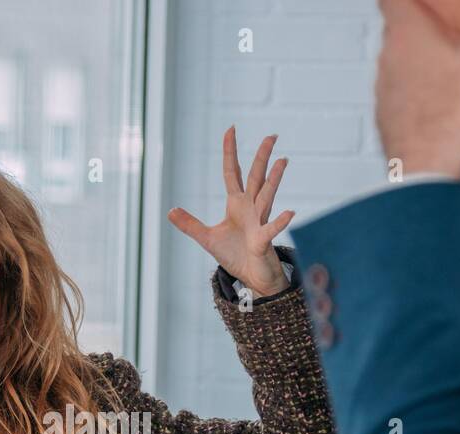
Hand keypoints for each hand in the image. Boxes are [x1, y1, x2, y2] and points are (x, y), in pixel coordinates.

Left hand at [168, 126, 292, 297]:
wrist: (252, 277)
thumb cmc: (234, 255)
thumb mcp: (208, 238)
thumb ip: (190, 224)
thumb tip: (169, 211)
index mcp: (236, 204)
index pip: (232, 172)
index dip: (230, 152)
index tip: (231, 129)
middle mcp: (250, 208)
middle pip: (256, 177)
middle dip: (261, 157)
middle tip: (271, 136)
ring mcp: (259, 222)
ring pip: (267, 196)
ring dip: (274, 179)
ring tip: (283, 160)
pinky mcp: (263, 240)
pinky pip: (272, 228)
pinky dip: (280, 222)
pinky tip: (290, 212)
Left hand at [375, 0, 459, 178]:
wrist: (427, 174)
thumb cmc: (456, 113)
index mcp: (406, 35)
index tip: (430, 2)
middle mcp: (387, 62)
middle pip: (402, 31)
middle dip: (430, 27)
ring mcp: (385, 95)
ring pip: (409, 70)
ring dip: (436, 70)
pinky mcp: (390, 123)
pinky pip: (414, 104)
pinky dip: (435, 105)